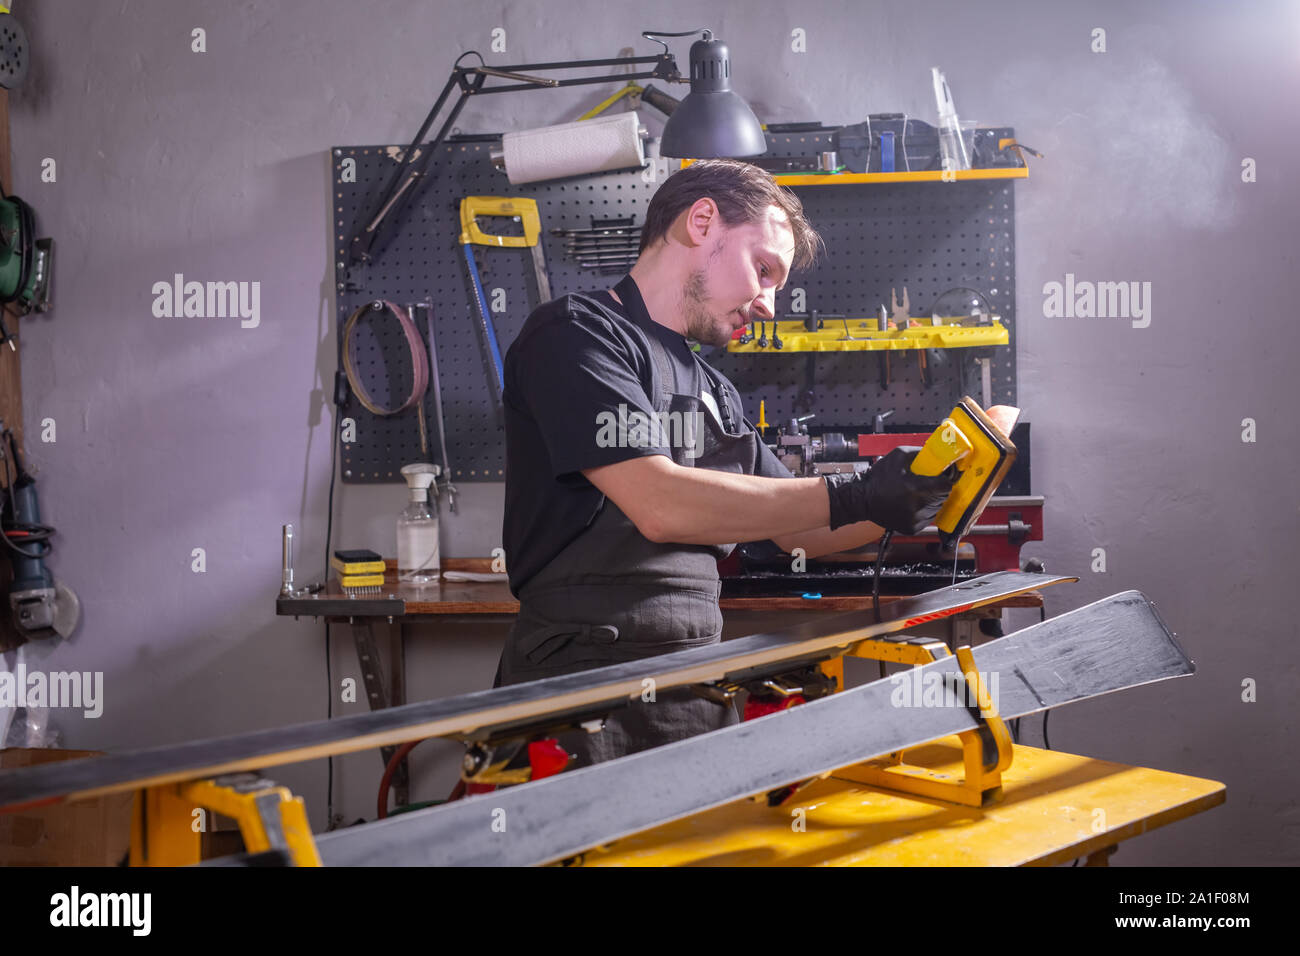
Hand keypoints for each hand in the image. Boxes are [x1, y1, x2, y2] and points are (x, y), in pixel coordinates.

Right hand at [823, 447, 955, 533]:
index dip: (945, 480)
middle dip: (938, 489)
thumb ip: (919, 453)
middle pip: (943, 497)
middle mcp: (917, 506)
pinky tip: (912, 504)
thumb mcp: (897, 456)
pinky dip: (923, 511)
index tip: (940, 476)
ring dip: (932, 501)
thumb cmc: (878, 478)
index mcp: (915, 488)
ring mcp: (915, 520)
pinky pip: (927, 519)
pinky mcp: (912, 529)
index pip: (946, 486)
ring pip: (936, 508)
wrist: (862, 500)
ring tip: (917, 494)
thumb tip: (937, 454)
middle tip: (927, 483)